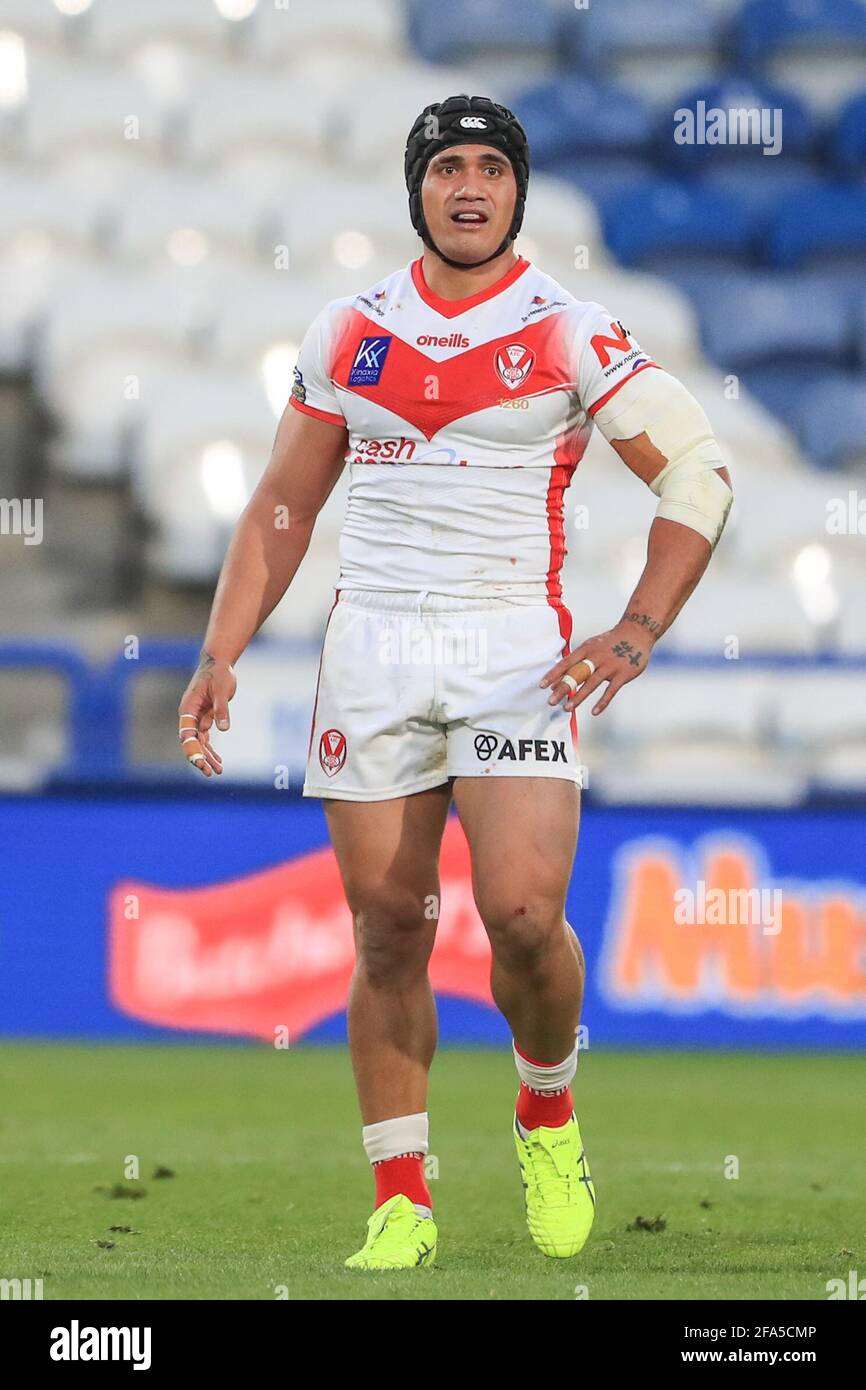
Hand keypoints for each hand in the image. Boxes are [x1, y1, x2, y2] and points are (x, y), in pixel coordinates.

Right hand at [177, 649, 236, 776]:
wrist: (218, 662)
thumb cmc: (218, 673)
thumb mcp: (222, 690)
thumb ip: (221, 710)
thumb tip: (223, 729)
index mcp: (188, 708)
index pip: (187, 734)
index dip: (192, 750)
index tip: (200, 762)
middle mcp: (189, 715)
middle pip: (192, 742)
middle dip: (201, 758)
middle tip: (210, 773)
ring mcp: (196, 717)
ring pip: (200, 742)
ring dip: (208, 756)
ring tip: (217, 771)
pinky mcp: (205, 716)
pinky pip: (206, 736)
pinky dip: (211, 748)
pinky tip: (218, 760)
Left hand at [539, 621, 654, 716]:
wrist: (636, 632)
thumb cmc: (609, 643)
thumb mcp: (592, 645)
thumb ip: (578, 660)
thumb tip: (559, 677)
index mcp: (586, 649)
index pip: (566, 663)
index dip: (554, 674)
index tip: (542, 685)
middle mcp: (596, 657)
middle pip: (577, 674)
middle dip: (563, 688)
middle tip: (550, 701)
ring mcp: (610, 666)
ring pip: (591, 684)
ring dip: (579, 697)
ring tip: (567, 708)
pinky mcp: (623, 674)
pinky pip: (611, 691)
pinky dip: (602, 702)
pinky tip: (594, 712)